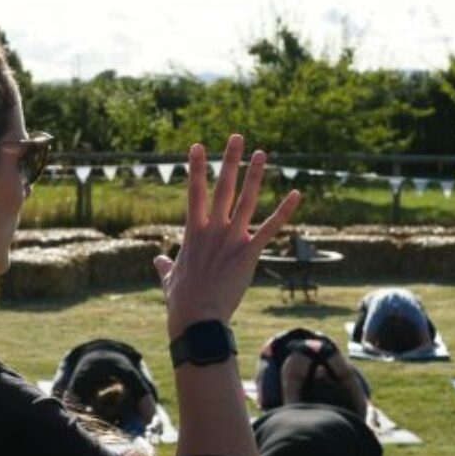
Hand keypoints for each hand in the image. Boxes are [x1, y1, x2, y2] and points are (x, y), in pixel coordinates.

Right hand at [151, 136, 301, 335]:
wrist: (197, 318)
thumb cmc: (181, 302)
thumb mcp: (170, 279)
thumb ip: (165, 266)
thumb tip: (157, 259)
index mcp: (193, 233)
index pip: (194, 193)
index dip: (196, 168)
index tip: (198, 146)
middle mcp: (212, 231)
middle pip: (221, 188)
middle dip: (229, 161)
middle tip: (236, 137)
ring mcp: (231, 240)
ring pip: (246, 201)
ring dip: (255, 176)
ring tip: (262, 153)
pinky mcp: (249, 253)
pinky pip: (270, 228)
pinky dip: (285, 211)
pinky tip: (296, 194)